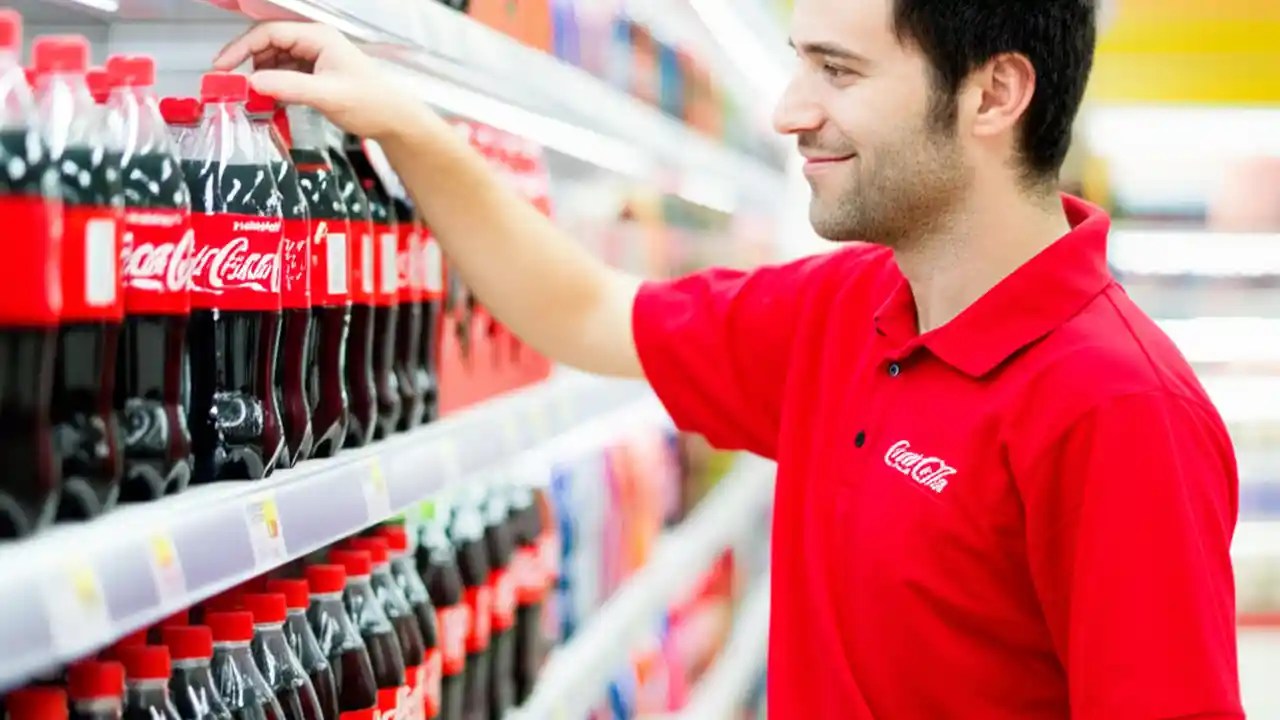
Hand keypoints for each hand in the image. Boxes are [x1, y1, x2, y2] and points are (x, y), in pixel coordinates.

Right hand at [213, 21, 429, 139]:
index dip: (240, 48)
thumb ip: (290, 87)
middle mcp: (314, 42)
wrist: (394, 120)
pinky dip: (273, 85)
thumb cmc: (370, 103)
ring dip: (260, 75)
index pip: (269, 33)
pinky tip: (270, 101)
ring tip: (251, 97)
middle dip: (246, 61)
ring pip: (274, 59)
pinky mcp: (316, 74)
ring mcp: (314, 57)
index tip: (221, 67)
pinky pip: (285, 73)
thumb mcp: (328, 96)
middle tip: (229, 84)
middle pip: (268, 43)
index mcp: (317, 37)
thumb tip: (253, 82)